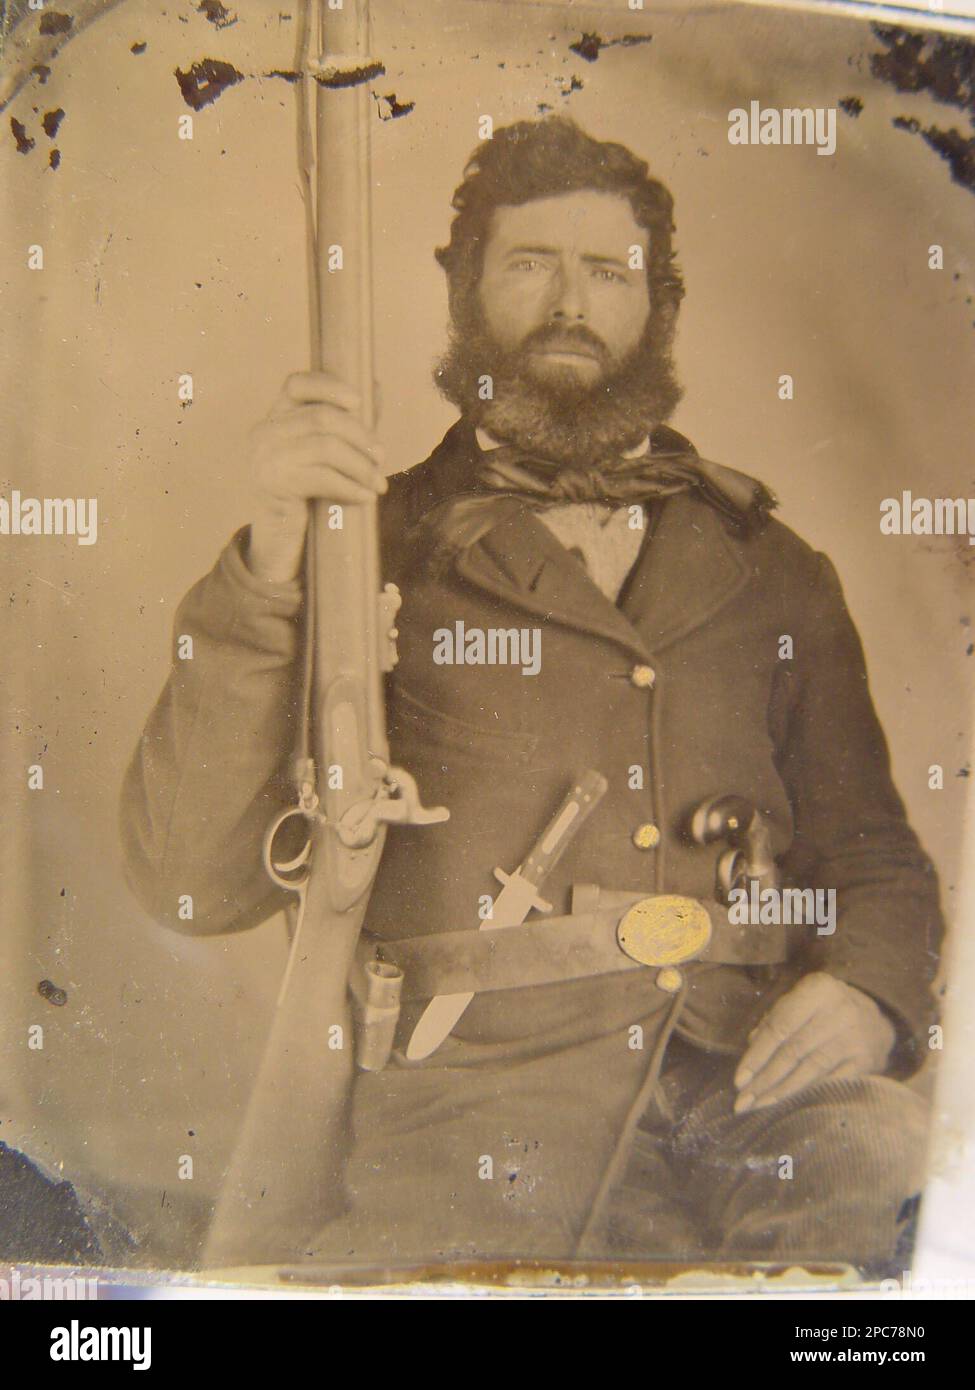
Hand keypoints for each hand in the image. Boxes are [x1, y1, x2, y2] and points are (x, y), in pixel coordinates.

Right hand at [246, 371, 386, 583]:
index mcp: (277, 416)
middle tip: (382, 457)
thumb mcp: (328, 454)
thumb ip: (348, 422)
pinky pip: (322, 478)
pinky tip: (367, 497)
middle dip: (360, 436)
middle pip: (322, 418)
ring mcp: (265, 457)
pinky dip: (351, 487)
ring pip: (326, 447)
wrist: (281, 538)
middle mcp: (265, 431)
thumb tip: (374, 386)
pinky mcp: (272, 484)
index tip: (359, 402)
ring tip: (379, 483)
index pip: (297, 384)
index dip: (329, 386)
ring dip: (361, 466)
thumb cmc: (309, 492)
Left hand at [733, 972, 895, 1113]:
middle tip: (743, 1102)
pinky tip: (788, 1106)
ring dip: (782, 1092)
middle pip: (793, 1052)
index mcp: (819, 989)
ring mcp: (856, 1038)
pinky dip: (807, 1096)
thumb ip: (775, 1019)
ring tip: (759, 1106)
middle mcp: (840, 1012)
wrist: (875, 1018)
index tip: (739, 1080)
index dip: (757, 1056)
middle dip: (765, 1079)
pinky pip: (830, 1083)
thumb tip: (751, 1046)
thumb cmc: (824, 1009)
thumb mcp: (801, 1000)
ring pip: (810, 1070)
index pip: (780, 1027)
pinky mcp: (867, 1062)